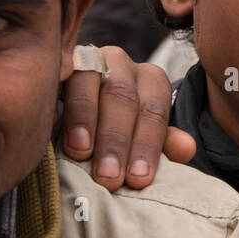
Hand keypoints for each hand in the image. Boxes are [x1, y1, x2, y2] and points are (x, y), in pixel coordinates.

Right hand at [59, 45, 195, 189]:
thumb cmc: (116, 131)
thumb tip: (187, 150)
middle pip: (122, 97)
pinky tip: (51, 127)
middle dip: (116, 140)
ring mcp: (87, 59)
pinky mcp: (57, 63)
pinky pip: (57, 76)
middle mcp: (121, 63)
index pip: (154, 110)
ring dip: (85, 119)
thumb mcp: (141, 138)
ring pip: (90, 81)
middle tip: (109, 178)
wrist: (77, 109)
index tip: (138, 178)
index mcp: (150, 80)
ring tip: (80, 153)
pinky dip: (55, 103)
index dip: (147, 145)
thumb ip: (162, 144)